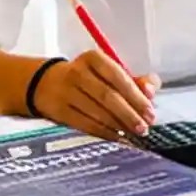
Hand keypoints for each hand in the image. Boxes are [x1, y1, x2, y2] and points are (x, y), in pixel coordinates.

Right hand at [31, 49, 161, 140]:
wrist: (44, 83)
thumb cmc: (86, 78)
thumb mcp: (106, 72)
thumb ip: (133, 79)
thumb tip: (152, 90)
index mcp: (93, 58)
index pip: (118, 77)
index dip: (136, 95)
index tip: (150, 110)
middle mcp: (78, 72)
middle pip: (108, 96)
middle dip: (129, 113)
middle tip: (144, 127)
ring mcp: (66, 91)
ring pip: (97, 112)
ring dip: (119, 125)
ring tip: (134, 133)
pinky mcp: (59, 110)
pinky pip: (85, 124)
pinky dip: (104, 132)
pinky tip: (117, 137)